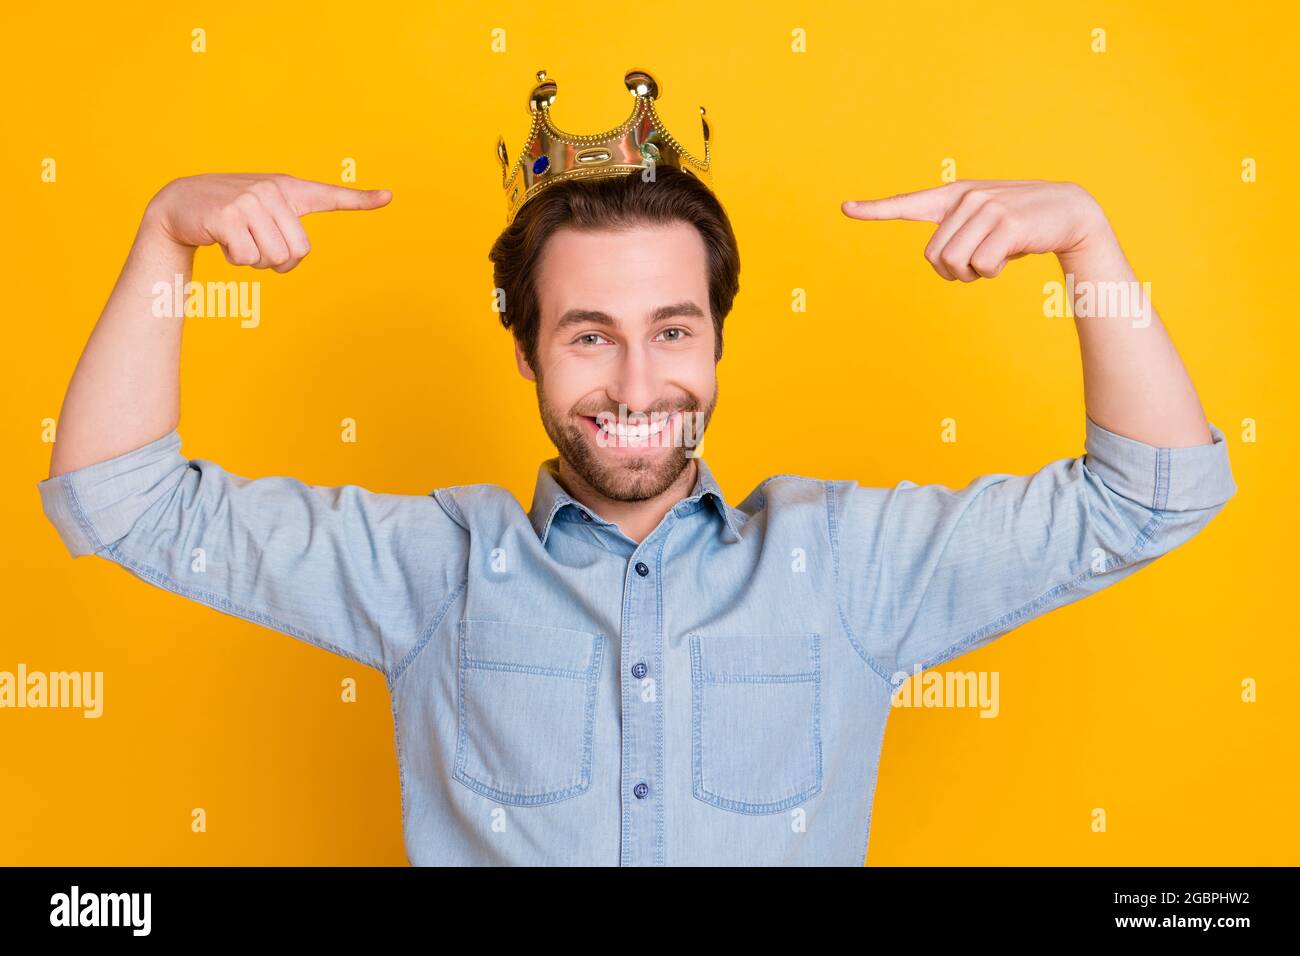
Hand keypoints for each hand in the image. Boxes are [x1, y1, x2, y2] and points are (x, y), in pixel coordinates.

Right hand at [143, 173, 391, 272]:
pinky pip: (247, 259)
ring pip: (274, 258)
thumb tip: (294, 256)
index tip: (388, 196)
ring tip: (239, 240)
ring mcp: (250, 201)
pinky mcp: (228, 216)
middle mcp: (273, 191)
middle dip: (279, 262)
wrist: (180, 202)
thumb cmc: (230, 213)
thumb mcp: (263, 212)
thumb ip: (285, 229)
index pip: (330, 195)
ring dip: (256, 262)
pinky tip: (223, 239)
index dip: (360, 198)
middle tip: (257, 246)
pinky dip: (236, 260)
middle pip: (299, 252)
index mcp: (289, 189)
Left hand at [841, 179, 1113, 280]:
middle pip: (934, 257)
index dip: (875, 209)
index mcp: (954, 197)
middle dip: (953, 272)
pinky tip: (1010, 255)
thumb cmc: (1019, 226)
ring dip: (972, 275)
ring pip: (954, 264)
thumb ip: (957, 237)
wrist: (1069, 212)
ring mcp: (986, 209)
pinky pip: (981, 267)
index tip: (846, 208)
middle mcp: (965, 198)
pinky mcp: (1006, 224)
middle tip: (978, 265)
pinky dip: (992, 272)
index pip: (907, 204)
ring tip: (994, 259)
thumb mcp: (984, 226)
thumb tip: (940, 263)